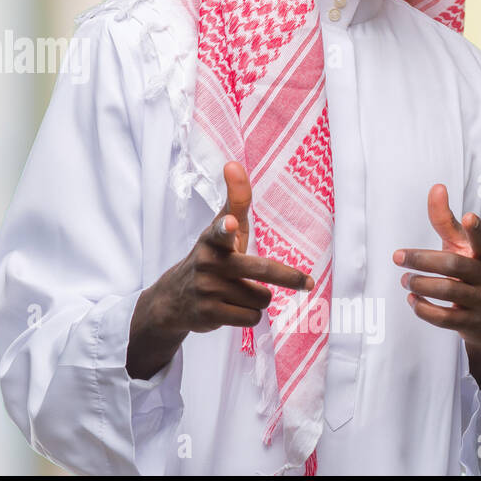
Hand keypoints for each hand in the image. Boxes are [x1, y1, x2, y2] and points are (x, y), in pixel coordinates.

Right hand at [127, 161, 314, 380]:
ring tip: (236, 293)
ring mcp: (206, 290)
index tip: (230, 224)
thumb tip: (233, 163)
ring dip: (257, 298)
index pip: (220, 229)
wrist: (174, 298)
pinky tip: (231, 308)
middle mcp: (208, 262)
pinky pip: (251, 317)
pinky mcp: (208, 314)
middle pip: (260, 269)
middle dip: (287, 276)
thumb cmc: (211, 257)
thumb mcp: (221, 228)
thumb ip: (234, 199)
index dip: (227, 227)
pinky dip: (249, 315)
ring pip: (260, 298)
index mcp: (213, 239)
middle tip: (306, 282)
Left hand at [394, 183, 480, 390]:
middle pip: (453, 264)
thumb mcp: (464, 247)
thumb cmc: (474, 272)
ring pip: (447, 290)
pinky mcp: (473, 323)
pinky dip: (423, 308)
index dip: (477, 230)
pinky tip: (412, 299)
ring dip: (419, 283)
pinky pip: (444, 317)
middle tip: (398, 256)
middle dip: (422, 259)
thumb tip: (436, 187)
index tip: (468, 217)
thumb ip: (447, 221)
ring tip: (405, 279)